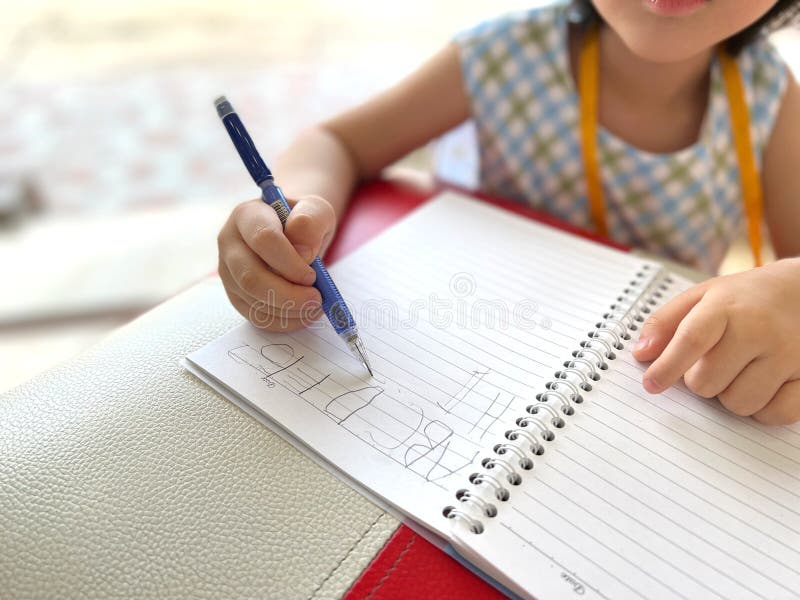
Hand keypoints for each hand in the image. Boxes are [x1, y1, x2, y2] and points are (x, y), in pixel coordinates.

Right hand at [217, 195, 335, 330]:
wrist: (292, 232)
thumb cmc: (302, 221)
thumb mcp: (316, 210)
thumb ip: (312, 221)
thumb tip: (303, 253)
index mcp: (247, 215)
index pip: (264, 240)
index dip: (290, 263)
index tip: (313, 275)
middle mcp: (229, 242)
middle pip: (250, 276)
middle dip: (288, 294)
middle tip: (316, 299)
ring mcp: (228, 270)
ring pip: (251, 298)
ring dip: (288, 309)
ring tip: (315, 306)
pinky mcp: (235, 293)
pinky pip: (254, 315)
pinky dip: (282, 321)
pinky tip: (303, 315)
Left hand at [632, 258, 799, 424]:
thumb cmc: (745, 299)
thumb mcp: (702, 296)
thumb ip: (665, 322)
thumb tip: (641, 354)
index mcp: (727, 306)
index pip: (691, 340)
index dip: (666, 367)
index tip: (651, 384)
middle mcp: (760, 330)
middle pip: (707, 383)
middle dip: (700, 381)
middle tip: (713, 363)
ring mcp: (789, 355)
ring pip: (738, 404)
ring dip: (730, 395)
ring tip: (740, 370)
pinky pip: (775, 414)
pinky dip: (763, 408)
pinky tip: (763, 385)